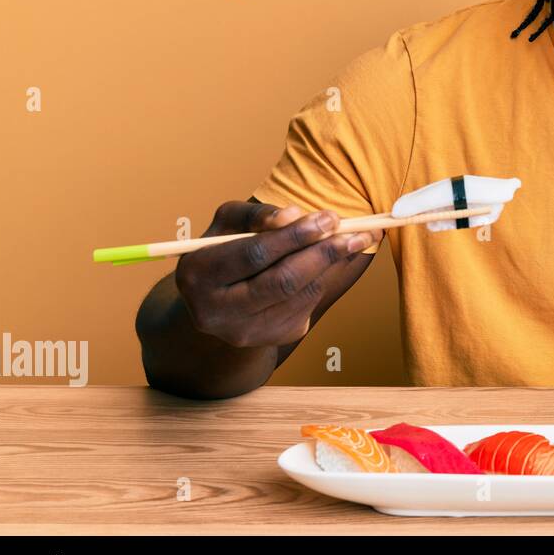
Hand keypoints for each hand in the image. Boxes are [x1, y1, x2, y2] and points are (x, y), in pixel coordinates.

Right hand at [174, 202, 382, 348]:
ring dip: (332, 265)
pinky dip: (323, 279)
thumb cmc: (226, 249)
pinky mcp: (269, 339)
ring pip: (300, 295)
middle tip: (356, 231)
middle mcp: (215, 311)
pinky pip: (306, 305)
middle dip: (323, 253)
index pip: (254, 254)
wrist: (218, 300)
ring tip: (355, 240)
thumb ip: (257, 215)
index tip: (329, 218)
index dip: (295, 236)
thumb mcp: (229, 224)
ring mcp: (243, 331)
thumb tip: (293, 216)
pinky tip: (334, 261)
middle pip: (282, 281)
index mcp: (197, 275)